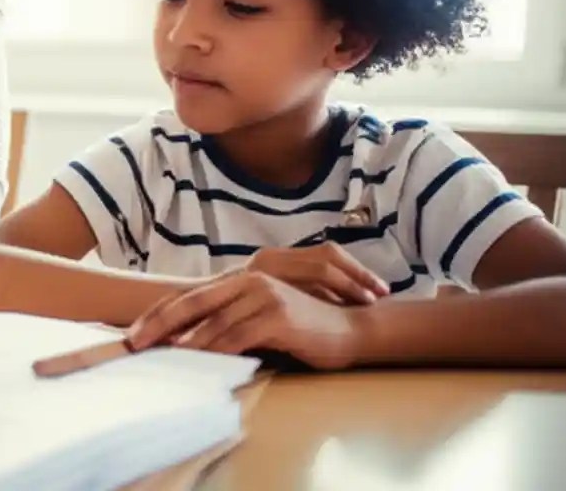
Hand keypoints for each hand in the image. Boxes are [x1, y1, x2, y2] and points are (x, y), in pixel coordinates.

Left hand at [127, 272, 364, 369]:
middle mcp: (247, 281)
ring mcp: (263, 296)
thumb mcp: (259, 323)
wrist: (350, 330)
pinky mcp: (278, 316)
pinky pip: (239, 335)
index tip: (131, 333)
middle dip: (158, 323)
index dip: (158, 314)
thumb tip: (187, 345)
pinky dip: (217, 349)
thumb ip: (228, 325)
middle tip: (132, 343)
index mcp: (238, 281)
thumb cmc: (302, 330)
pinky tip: (200, 359)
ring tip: (159, 355)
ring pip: (213, 322)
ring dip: (184, 341)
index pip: (188, 296)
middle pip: (191, 302)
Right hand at [237, 241, 388, 304]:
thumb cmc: (222, 308)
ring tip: (369, 300)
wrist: (182, 305)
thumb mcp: (260, 298)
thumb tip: (323, 307)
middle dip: (359, 274)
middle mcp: (272, 257)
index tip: (379, 290)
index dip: (355, 270)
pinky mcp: (254, 280)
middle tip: (383, 294)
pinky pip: (296, 283)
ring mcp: (263, 268)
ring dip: (347, 281)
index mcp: (277, 259)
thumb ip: (286, 296)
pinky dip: (321, 294)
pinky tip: (337, 307)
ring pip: (317, 266)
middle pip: (327, 256)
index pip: (325, 256)